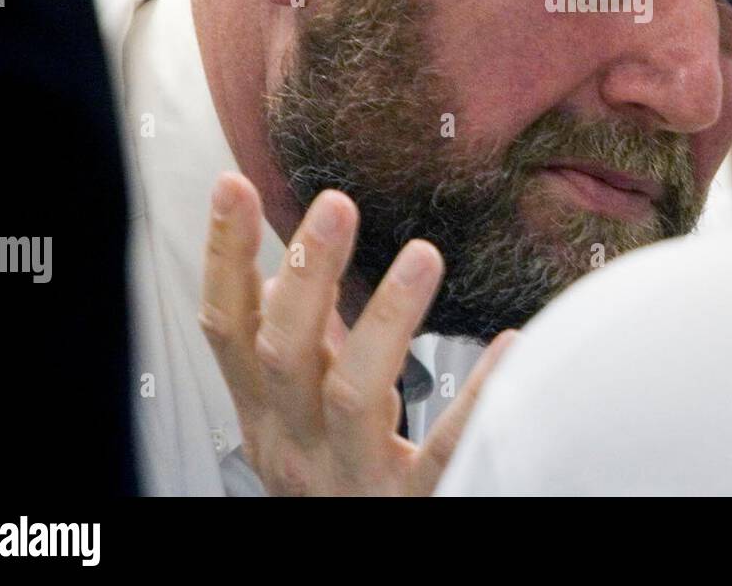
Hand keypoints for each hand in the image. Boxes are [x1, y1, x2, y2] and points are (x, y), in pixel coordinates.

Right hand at [198, 171, 515, 494]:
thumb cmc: (331, 479)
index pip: (227, 329)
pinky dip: (475, 399)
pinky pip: (445, 451)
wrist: (357, 566)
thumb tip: (289, 266)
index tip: (232, 184)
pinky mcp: (411, 504)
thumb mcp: (296, 415)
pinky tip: (507, 347)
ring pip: (355, 393)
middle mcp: (294, 445)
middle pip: (284, 353)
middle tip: (336, 203)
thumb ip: (296, 346)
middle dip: (305, 275)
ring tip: (423, 253)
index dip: (224, 257)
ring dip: (385, 318)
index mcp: (265, 415)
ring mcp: (350, 478)